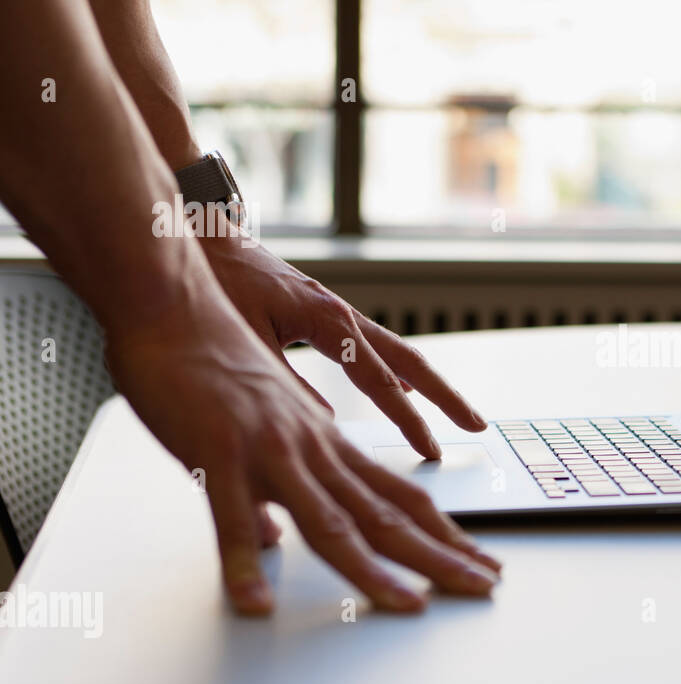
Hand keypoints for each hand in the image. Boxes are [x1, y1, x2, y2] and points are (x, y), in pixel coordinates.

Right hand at [103, 289, 501, 614]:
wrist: (173, 304)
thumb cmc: (216, 361)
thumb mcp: (260, 425)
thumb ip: (276, 482)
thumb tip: (276, 536)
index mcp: (327, 444)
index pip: (400, 495)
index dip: (443, 531)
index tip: (478, 560)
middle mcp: (314, 446)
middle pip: (388, 511)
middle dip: (440, 553)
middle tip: (487, 584)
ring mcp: (272, 448)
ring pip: (333, 518)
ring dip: (373, 567)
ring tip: (412, 604)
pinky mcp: (219, 449)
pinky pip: (230, 516)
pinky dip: (242, 559)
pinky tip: (255, 601)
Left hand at [199, 231, 486, 460]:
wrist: (199, 235)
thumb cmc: (216, 282)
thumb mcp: (246, 342)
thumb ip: (285, 386)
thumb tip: (324, 425)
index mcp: (330, 321)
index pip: (381, 382)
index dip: (409, 419)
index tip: (431, 449)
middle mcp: (342, 314)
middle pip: (410, 361)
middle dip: (446, 396)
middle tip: (478, 425)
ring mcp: (335, 312)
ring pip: (396, 352)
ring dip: (425, 384)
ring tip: (452, 411)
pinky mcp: (321, 314)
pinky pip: (371, 347)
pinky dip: (393, 370)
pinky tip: (396, 386)